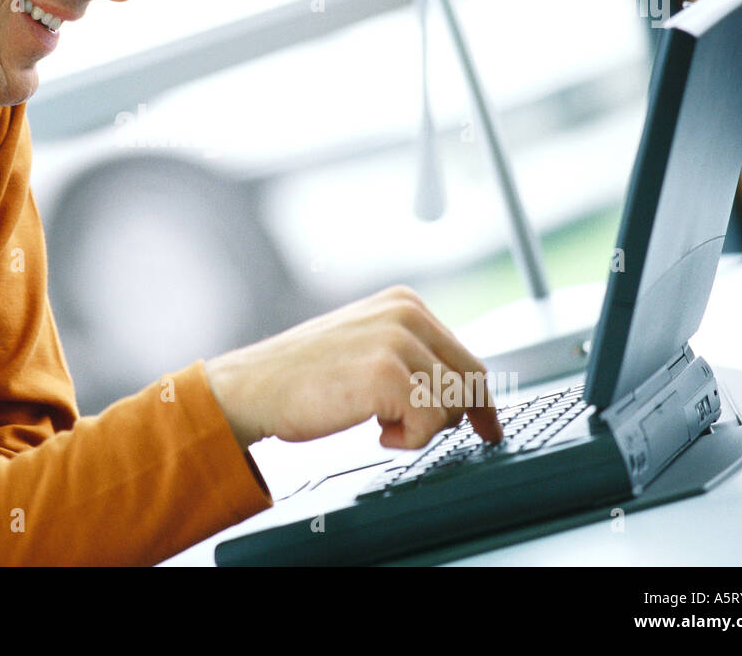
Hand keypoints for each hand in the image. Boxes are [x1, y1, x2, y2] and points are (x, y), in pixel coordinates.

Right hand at [204, 285, 502, 449]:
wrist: (252, 387)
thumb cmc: (301, 376)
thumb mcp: (364, 345)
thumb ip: (408, 353)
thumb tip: (456, 389)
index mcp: (403, 303)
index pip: (464, 356)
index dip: (480, 398)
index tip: (488, 424)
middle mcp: (406, 314)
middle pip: (469, 379)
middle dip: (458, 418)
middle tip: (430, 437)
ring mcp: (398, 342)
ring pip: (452, 405)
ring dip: (421, 429)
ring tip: (380, 425)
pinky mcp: (388, 375)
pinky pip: (430, 423)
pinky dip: (409, 439)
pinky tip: (377, 432)